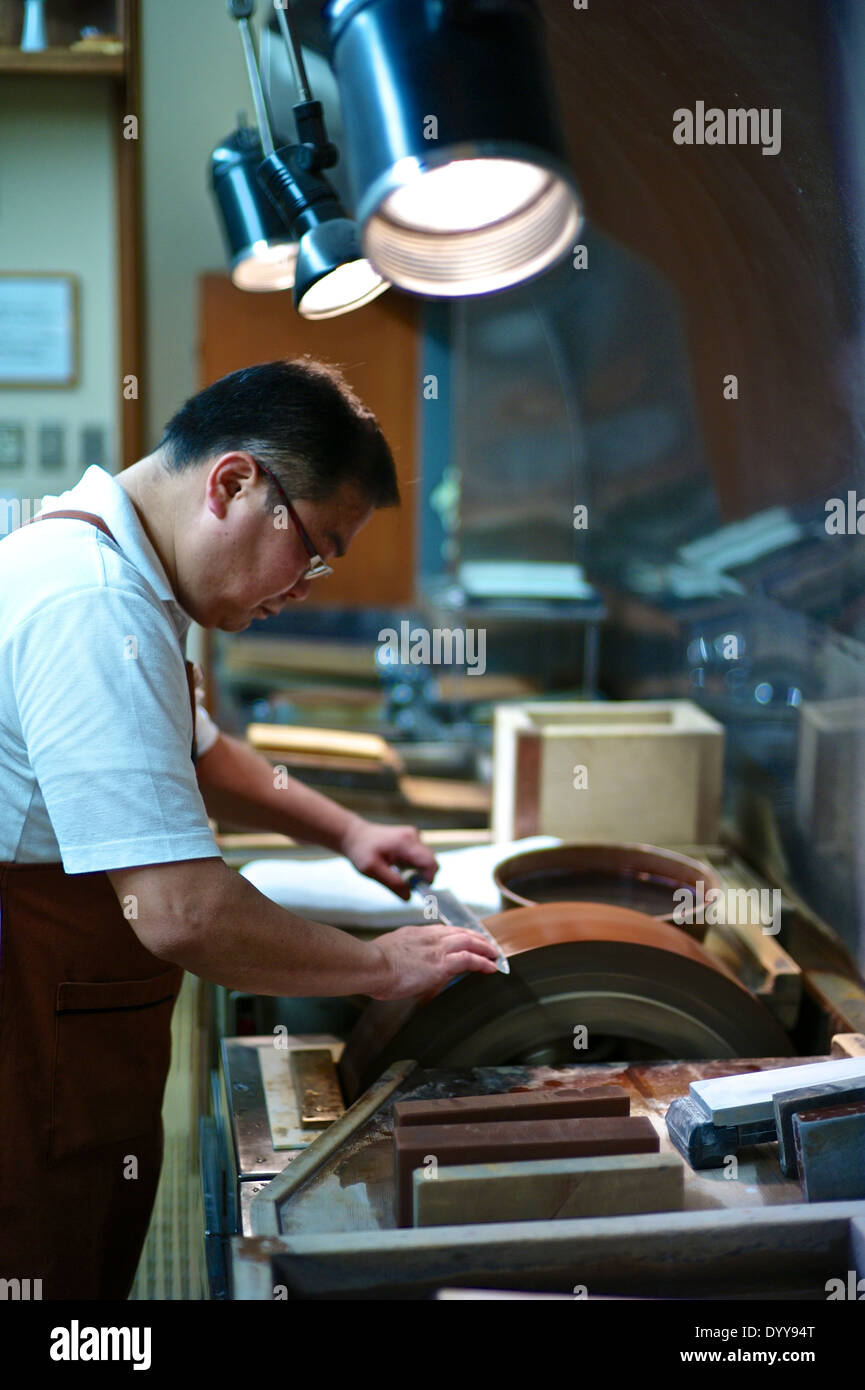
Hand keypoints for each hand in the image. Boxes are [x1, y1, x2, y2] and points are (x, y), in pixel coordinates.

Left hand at [340, 816, 438, 899]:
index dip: (428, 879)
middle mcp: (414, 836)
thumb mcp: (372, 870)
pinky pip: (420, 856)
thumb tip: (409, 896)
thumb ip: (392, 883)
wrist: (355, 835)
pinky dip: (412, 865)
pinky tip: (397, 864)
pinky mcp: (413, 838)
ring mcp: (414, 836)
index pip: (430, 863)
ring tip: (396, 871)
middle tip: (403, 882)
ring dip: (416, 870)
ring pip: (426, 860)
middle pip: (430, 862)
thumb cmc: (361, 851)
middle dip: (421, 876)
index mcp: (405, 842)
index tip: (417, 888)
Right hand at [370, 923, 499, 999]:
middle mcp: (428, 937)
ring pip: (468, 942)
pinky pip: (469, 960)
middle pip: (459, 932)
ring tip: (494, 954)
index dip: (457, 934)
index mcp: (415, 934)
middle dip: (475, 937)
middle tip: (486, 943)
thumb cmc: (370, 965)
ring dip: (484, 947)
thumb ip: (399, 956)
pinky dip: (482, 962)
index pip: (442, 931)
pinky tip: (491, 967)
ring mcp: (436, 949)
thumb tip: (402, 967)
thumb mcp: (387, 953)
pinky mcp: (441, 964)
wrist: (370, 965)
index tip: (464, 937)